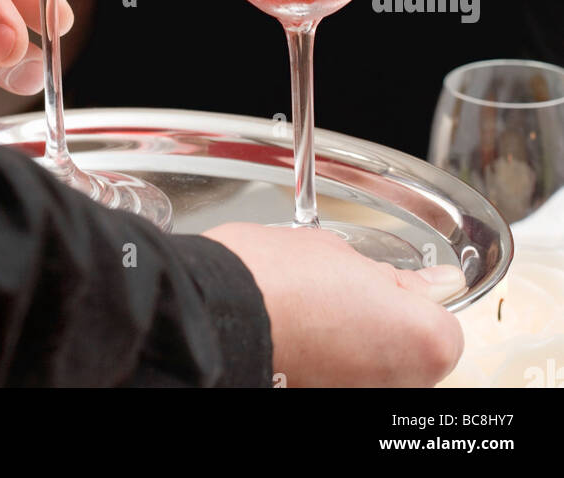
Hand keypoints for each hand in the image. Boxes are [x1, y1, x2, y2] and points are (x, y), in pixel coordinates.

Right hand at [202, 223, 464, 387]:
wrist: (216, 313)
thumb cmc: (276, 280)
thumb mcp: (343, 255)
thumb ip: (399, 278)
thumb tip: (436, 283)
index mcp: (422, 341)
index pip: (442, 321)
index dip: (409, 297)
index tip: (384, 283)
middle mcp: (401, 385)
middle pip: (412, 353)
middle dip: (386, 326)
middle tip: (344, 295)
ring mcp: (364, 400)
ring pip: (377, 370)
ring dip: (359, 349)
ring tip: (316, 319)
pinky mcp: (328, 403)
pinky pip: (347, 381)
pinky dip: (333, 367)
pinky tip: (304, 343)